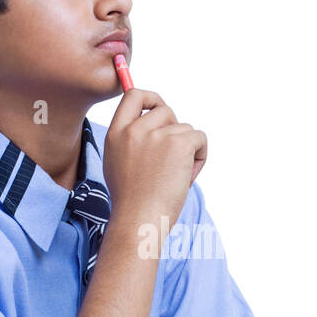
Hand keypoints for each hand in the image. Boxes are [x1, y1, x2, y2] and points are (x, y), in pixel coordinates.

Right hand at [103, 87, 206, 224]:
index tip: (158, 107)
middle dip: (174, 132)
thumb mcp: (117, 164)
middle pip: (166, 111)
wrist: (139, 220)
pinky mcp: (179, 143)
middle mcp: (135, 129)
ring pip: (185, 129)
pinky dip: (200, 156)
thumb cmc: (132, 202)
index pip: (133, 96)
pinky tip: (187, 176)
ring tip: (175, 177)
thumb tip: (151, 124)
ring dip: (187, 150)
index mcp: (116, 133)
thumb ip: (129, 141)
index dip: (150, 98)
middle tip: (171, 161)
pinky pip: (199, 138)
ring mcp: (157, 134)